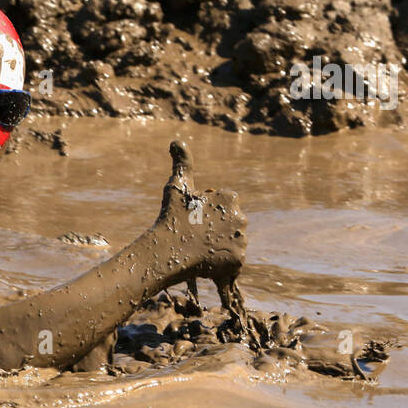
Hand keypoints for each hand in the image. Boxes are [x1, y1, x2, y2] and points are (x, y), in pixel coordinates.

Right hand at [154, 140, 246, 282]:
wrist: (166, 250)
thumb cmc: (170, 216)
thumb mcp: (176, 186)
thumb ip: (182, 162)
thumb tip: (177, 140)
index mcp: (230, 197)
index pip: (223, 209)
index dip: (206, 216)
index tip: (192, 220)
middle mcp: (241, 217)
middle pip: (230, 227)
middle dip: (215, 233)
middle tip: (194, 238)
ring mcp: (241, 240)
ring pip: (231, 245)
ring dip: (218, 249)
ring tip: (198, 251)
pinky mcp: (238, 261)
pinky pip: (232, 265)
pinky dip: (221, 267)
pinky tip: (204, 264)